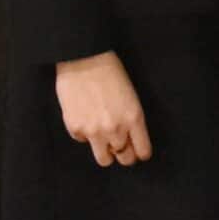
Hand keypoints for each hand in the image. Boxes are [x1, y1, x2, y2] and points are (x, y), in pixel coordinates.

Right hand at [54, 51, 150, 167]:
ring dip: (106, 153)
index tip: (138, 153)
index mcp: (134, 118)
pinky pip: (83, 141)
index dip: (141, 153)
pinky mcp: (75, 129)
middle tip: (122, 149)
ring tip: (104, 142)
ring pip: (104, 159)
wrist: (84, 60)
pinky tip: (85, 119)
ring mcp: (94, 131)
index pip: (142, 150)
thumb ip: (131, 121)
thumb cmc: (111, 73)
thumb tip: (128, 139)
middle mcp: (115, 129)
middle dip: (125, 155)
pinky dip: (85, 135)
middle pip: (124, 158)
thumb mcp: (131, 97)